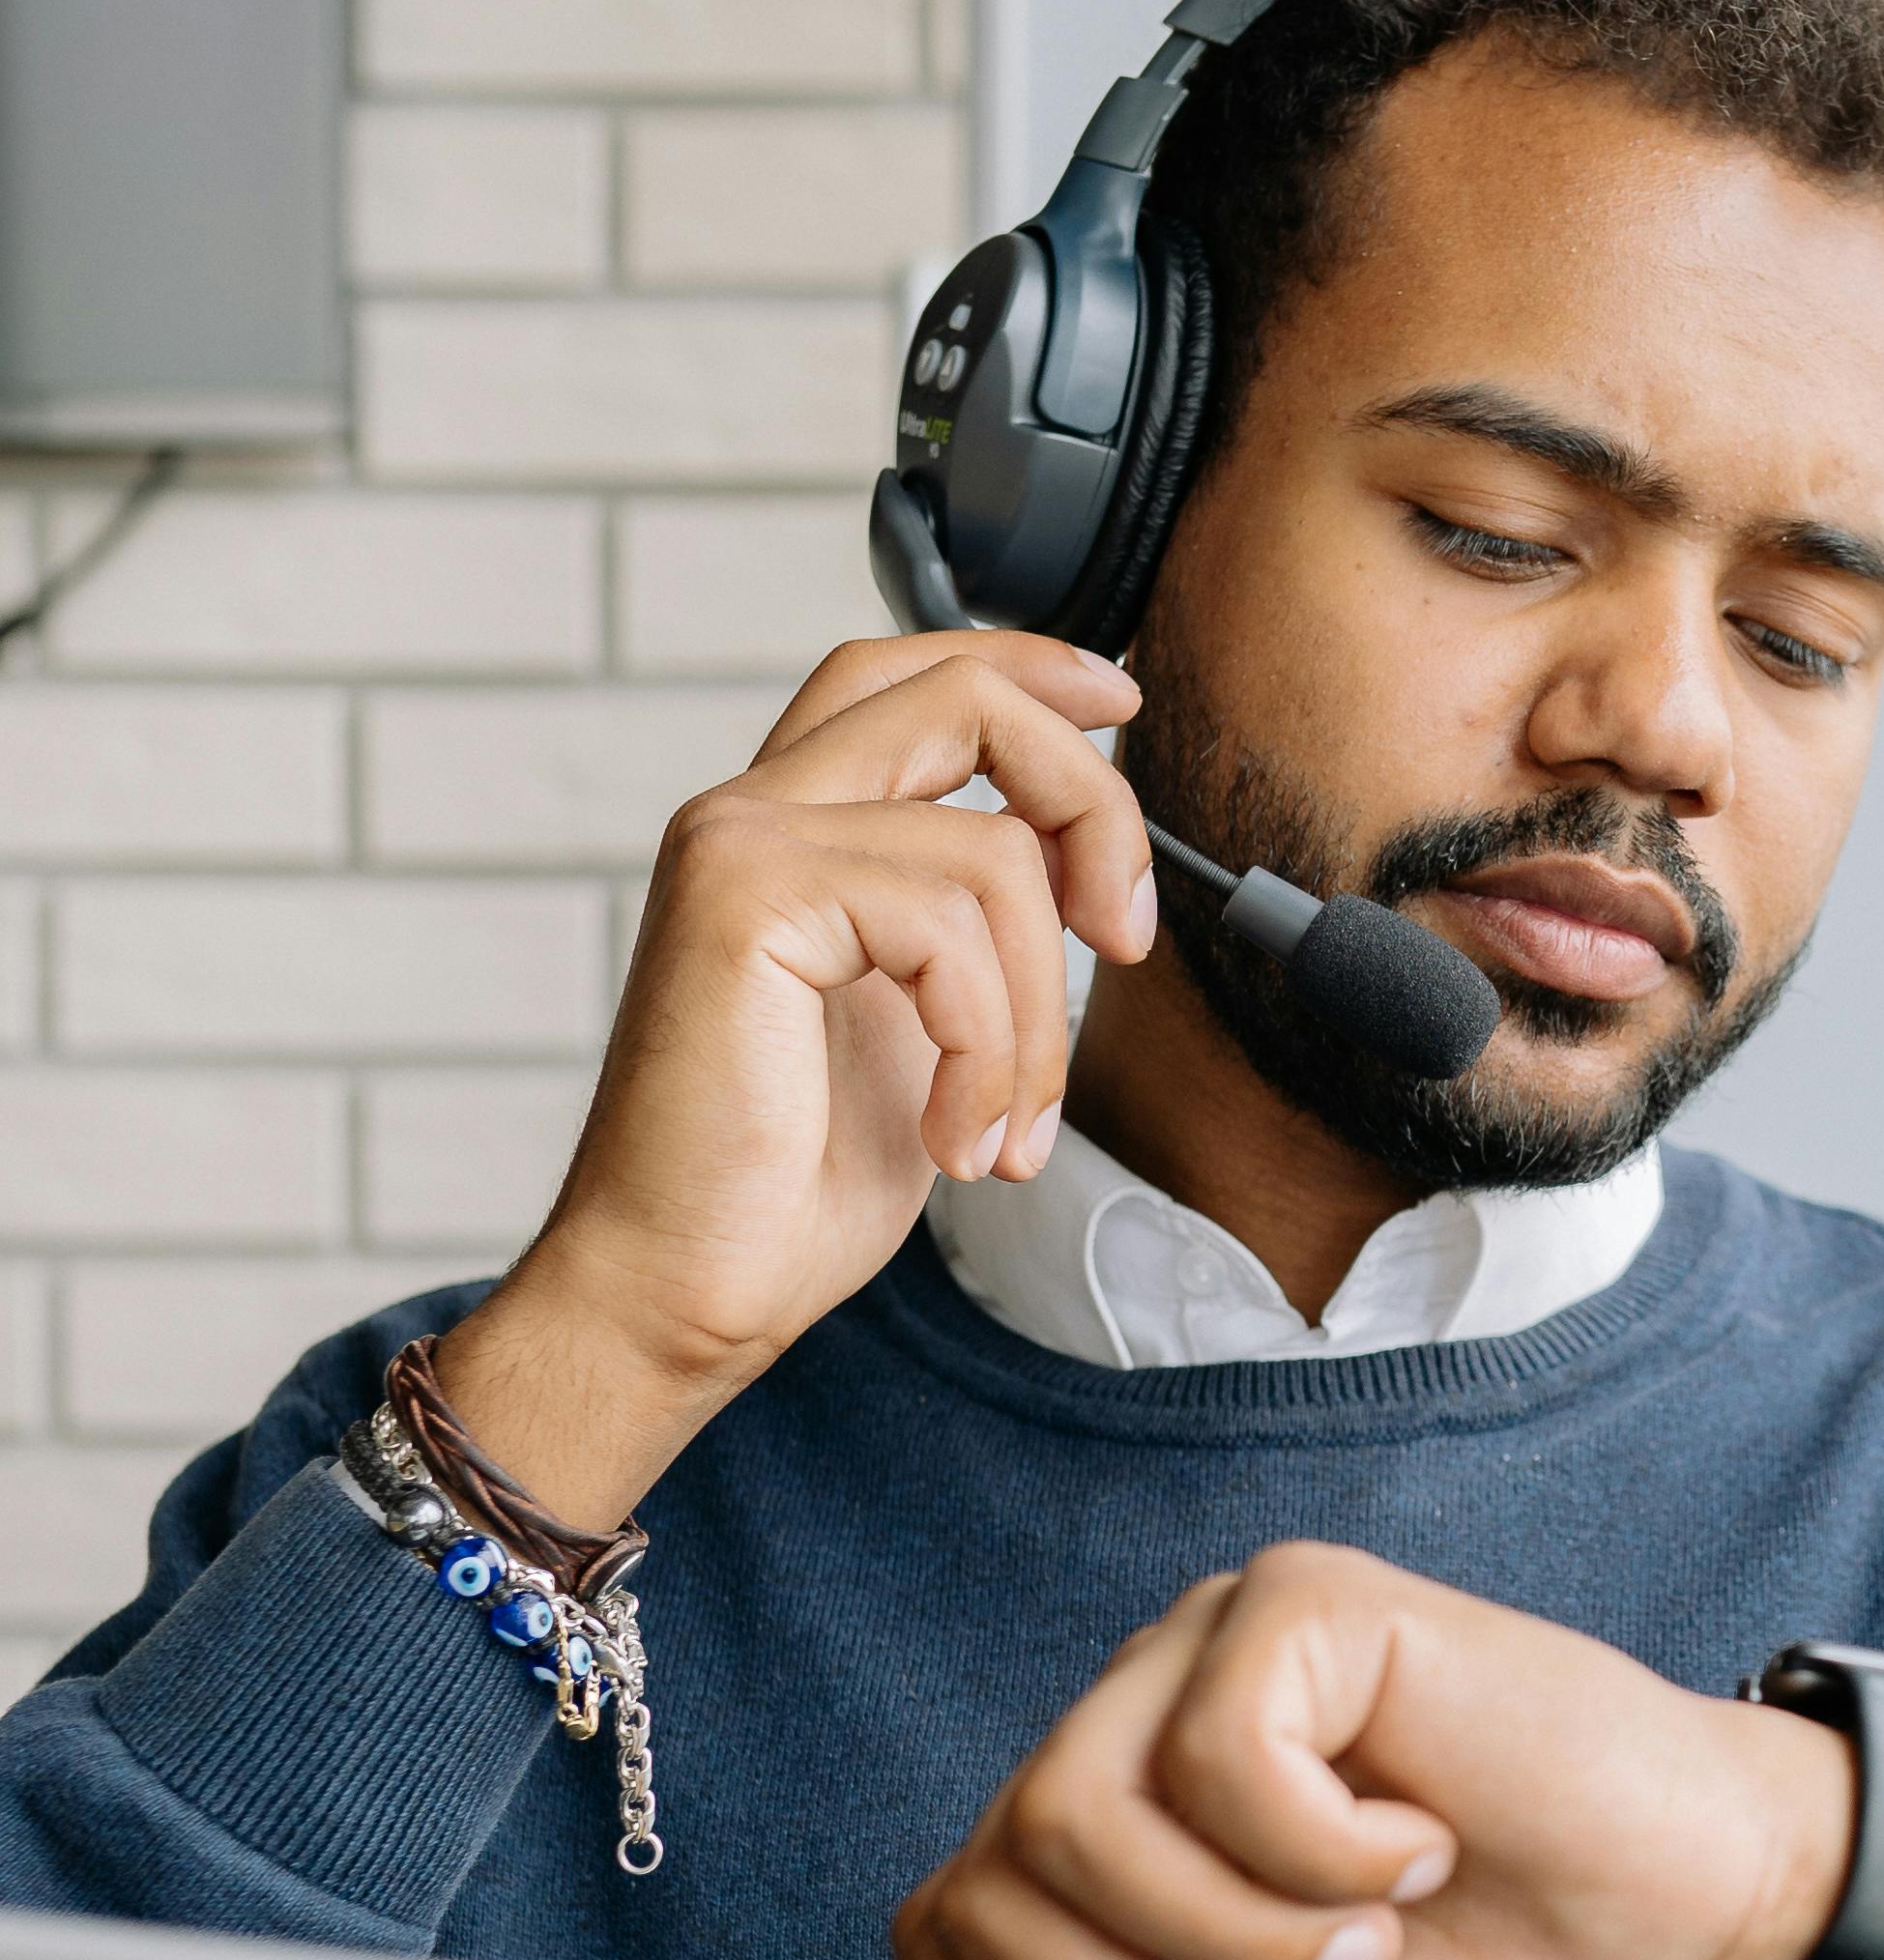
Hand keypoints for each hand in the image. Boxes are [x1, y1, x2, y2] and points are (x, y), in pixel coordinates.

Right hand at [435, 633, 1153, 1527]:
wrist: (682, 1290)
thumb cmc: (786, 1185)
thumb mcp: (920, 1027)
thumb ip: (969, 928)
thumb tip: (1081, 870)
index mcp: (790, 830)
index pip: (911, 674)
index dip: (1030, 668)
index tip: (1124, 711)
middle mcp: (752, 813)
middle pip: (962, 697)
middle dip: (1091, 803)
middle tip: (1125, 938)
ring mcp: (740, 844)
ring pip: (993, 853)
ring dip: (1039, 1019)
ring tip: (1003, 1131)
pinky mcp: (748, 897)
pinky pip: (953, 926)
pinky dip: (991, 1050)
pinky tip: (956, 1140)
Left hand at [893, 1545, 1883, 1959]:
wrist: (1687, 1919)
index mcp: (1105, 1835)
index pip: (951, 1939)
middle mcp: (1132, 1721)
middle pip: (994, 1880)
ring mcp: (1208, 1645)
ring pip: (1076, 1815)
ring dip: (1225, 1941)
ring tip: (1361, 1956)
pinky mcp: (1305, 1599)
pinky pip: (1221, 1751)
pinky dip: (1319, 1856)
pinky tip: (1421, 1850)